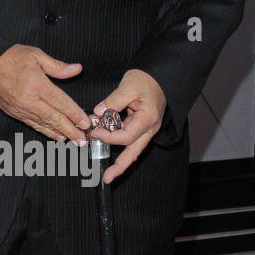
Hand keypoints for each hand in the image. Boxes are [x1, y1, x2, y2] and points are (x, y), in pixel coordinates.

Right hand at [0, 44, 90, 141]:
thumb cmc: (10, 57)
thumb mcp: (36, 55)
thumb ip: (58, 66)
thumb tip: (76, 69)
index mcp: (37, 84)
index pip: (61, 102)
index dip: (75, 114)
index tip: (85, 121)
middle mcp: (29, 100)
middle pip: (55, 118)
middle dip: (71, 130)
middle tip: (83, 139)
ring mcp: (21, 109)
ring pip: (44, 125)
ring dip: (60, 134)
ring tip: (73, 140)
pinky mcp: (14, 113)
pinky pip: (33, 125)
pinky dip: (46, 131)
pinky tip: (56, 136)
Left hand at [89, 69, 166, 183]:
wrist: (159, 76)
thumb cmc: (146, 80)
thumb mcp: (128, 86)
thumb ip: (113, 100)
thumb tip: (98, 113)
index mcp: (148, 119)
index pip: (127, 136)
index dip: (109, 136)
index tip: (95, 131)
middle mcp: (149, 128)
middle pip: (134, 152)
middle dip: (120, 167)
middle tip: (107, 178)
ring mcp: (146, 129)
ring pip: (132, 150)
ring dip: (119, 160)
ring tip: (108, 173)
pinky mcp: (140, 127)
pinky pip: (128, 140)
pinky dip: (117, 143)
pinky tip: (106, 145)